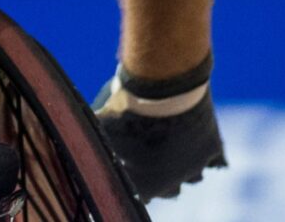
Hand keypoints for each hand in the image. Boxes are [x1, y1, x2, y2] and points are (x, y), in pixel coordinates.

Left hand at [92, 57, 227, 199]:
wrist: (163, 88)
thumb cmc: (125, 109)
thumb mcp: (99, 124)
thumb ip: (90, 137)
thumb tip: (69, 134)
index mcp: (146, 184)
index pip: (138, 196)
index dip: (131, 183)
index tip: (125, 170)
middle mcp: (173, 182)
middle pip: (168, 190)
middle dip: (158, 176)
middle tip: (147, 159)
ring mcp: (195, 166)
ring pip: (193, 176)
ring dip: (182, 165)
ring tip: (169, 147)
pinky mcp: (212, 148)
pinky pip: (215, 160)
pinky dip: (206, 153)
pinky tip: (194, 141)